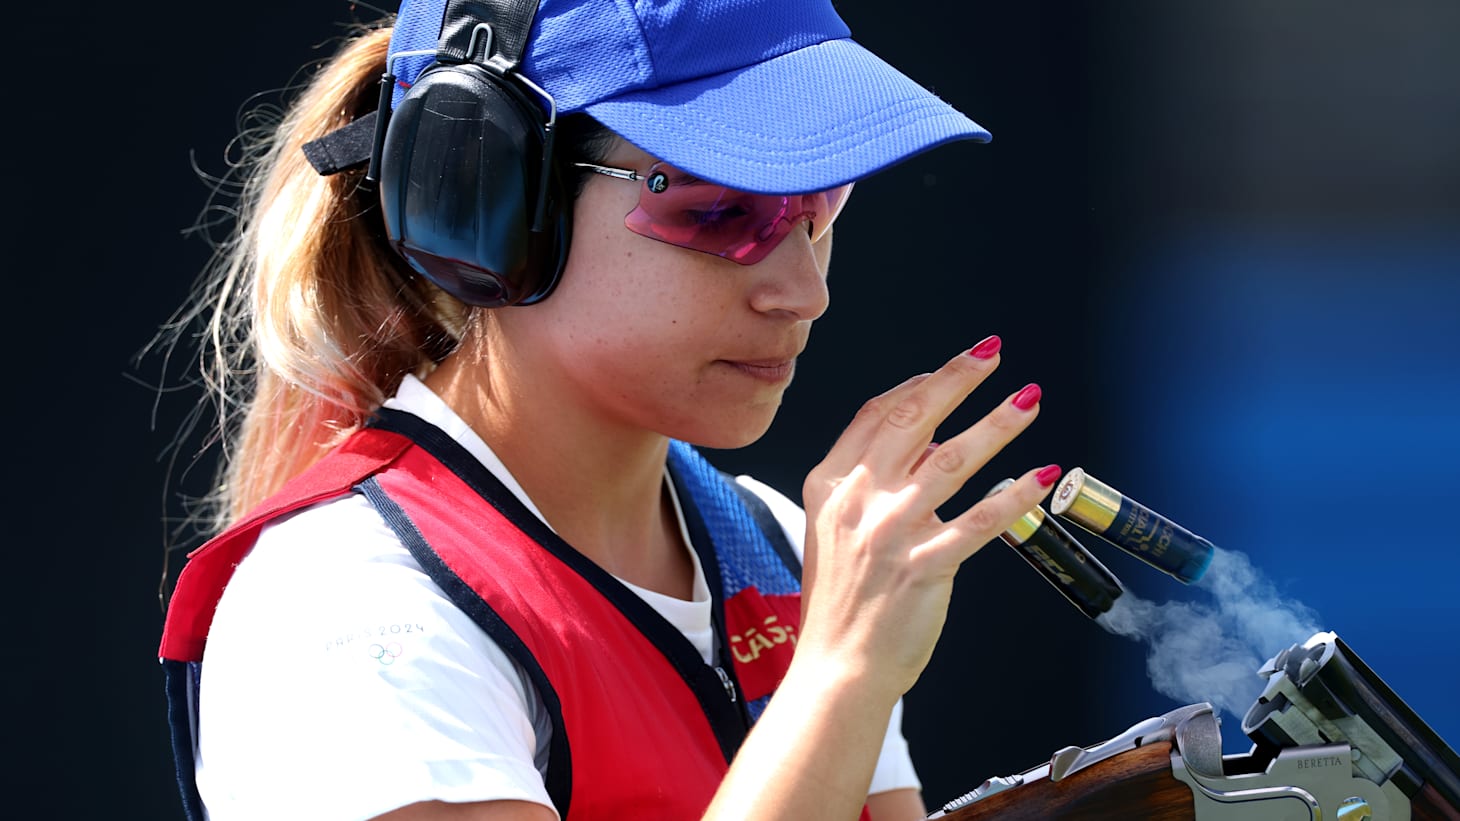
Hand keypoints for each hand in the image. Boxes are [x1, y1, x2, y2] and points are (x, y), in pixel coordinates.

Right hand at [797, 335, 1058, 698]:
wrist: (836, 669)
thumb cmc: (839, 605)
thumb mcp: (835, 532)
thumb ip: (874, 487)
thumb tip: (926, 447)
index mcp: (831, 486)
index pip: (875, 414)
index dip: (917, 385)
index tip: (948, 368)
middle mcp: (858, 501)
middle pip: (913, 419)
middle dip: (956, 379)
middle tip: (991, 353)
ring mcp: (890, 532)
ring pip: (952, 461)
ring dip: (997, 424)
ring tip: (1027, 401)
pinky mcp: (924, 566)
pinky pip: (979, 521)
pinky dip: (1014, 495)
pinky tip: (1040, 476)